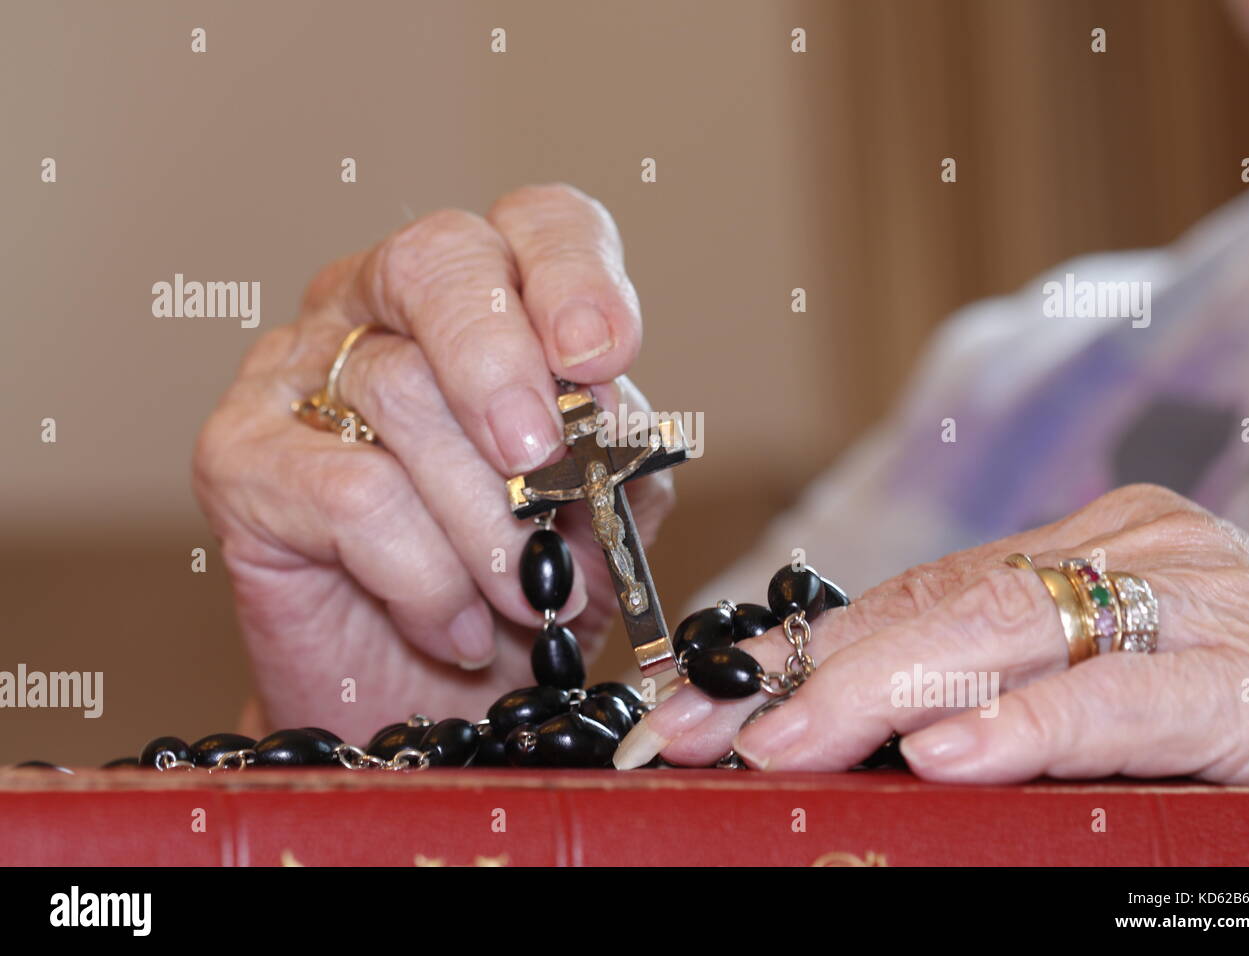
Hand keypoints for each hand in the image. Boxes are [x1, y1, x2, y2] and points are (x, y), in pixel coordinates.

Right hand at [193, 184, 671, 739]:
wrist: (417, 704)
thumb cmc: (509, 592)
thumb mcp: (595, 521)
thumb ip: (612, 457)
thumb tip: (609, 418)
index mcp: (484, 301)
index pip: (534, 224)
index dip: (575, 272)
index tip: (605, 356)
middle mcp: (380, 309)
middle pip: (436, 264)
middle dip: (504, 363)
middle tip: (541, 461)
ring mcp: (296, 370)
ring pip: (401, 392)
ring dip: (484, 519)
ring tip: (521, 596)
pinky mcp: (238, 456)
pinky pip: (349, 493)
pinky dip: (422, 573)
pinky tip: (450, 622)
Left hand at [620, 484, 1248, 783]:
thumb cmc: (1232, 712)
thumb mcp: (1096, 683)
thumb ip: (995, 689)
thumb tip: (852, 738)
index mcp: (1079, 551)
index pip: (910, 594)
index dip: (798, 650)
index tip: (695, 698)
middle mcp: (1123, 553)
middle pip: (935, 604)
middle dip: (805, 671)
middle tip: (695, 727)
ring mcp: (1186, 602)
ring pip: (1004, 630)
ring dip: (877, 690)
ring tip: (785, 739)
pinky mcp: (1248, 676)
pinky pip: (1124, 696)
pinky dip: (1029, 724)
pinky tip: (949, 754)